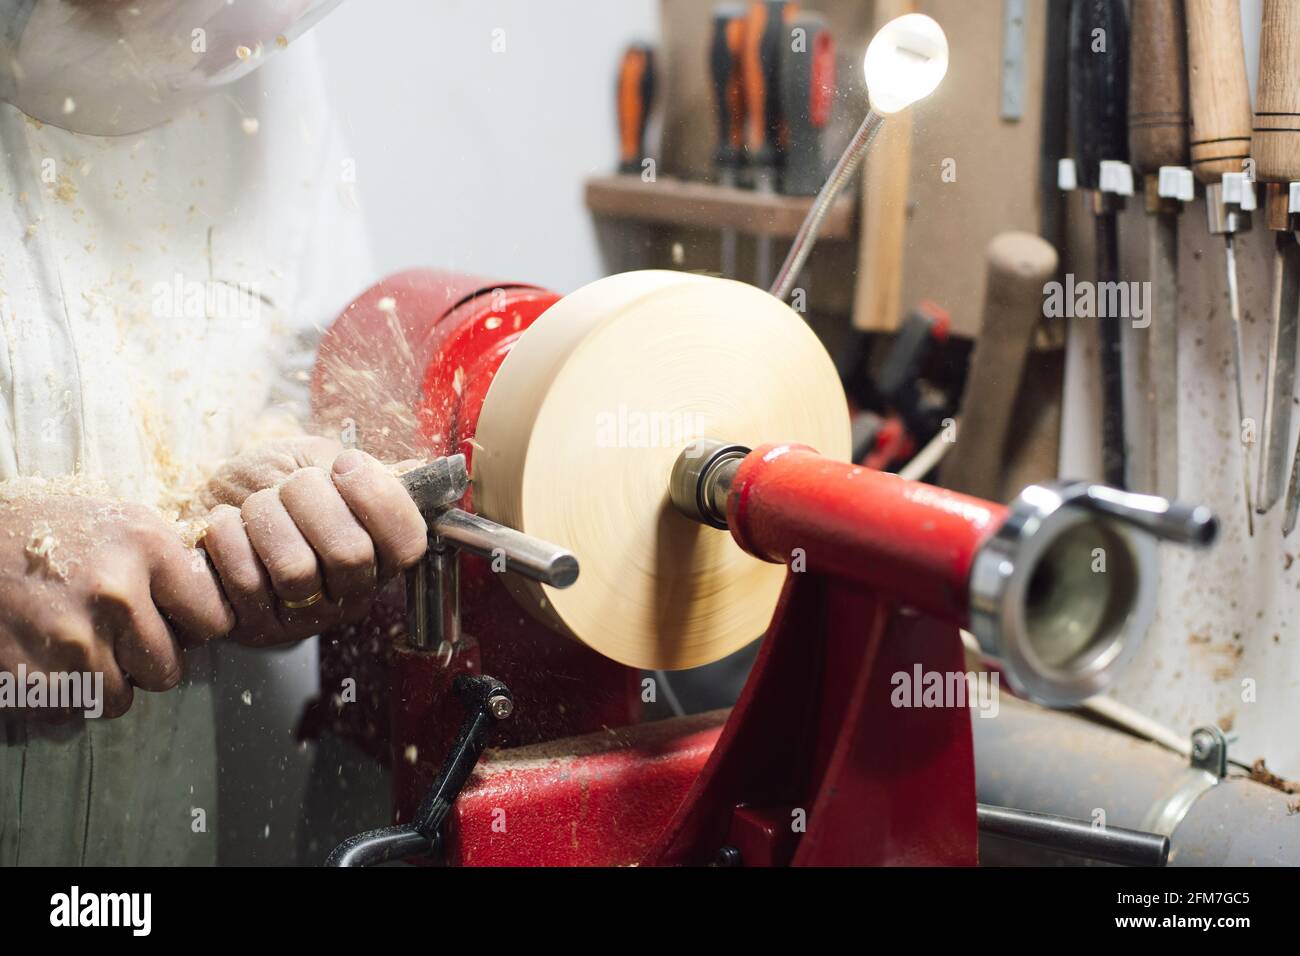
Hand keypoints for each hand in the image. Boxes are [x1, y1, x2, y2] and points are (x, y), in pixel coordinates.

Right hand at [0, 495, 232, 718]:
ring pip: (119, 699)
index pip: (214, 621)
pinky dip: (59, 695)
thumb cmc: (47, 531)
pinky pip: (70, 712)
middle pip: (169, 671)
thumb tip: (212, 613)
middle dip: (146, 661)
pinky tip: (43, 658)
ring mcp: (73, 639)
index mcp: (147, 547)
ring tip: (75, 644)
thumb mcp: (120, 522)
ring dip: (102, 682)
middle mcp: (117, 593)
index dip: (194, 627)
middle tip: (115, 636)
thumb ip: (169, 563)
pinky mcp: (32, 676)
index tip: (173, 620)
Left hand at [199, 448, 426, 645]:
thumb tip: (415, 471)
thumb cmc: (267, 482)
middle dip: (308, 500)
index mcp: (378, 555)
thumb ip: (362, 468)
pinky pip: (242, 589)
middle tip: (285, 487)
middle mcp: (349, 593)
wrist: (207, 501)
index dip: (379, 499)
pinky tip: (220, 531)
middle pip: (350, 554)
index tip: (344, 465)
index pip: (407, 542)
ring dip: (262, 520)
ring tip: (249, 509)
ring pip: (296, 570)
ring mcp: (303, 617)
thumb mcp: (319, 461)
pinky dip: (223, 545)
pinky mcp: (253, 628)